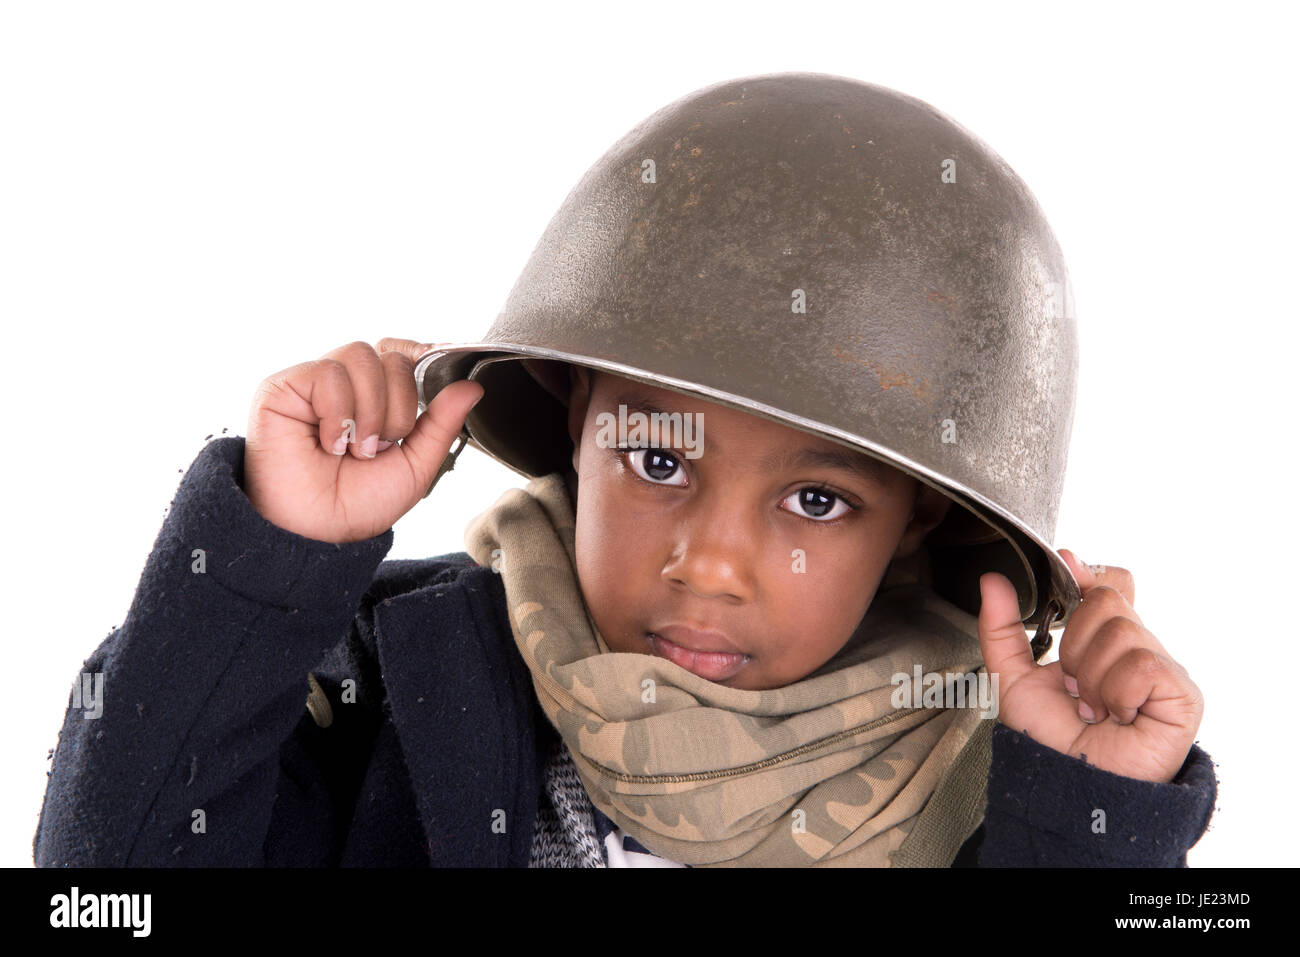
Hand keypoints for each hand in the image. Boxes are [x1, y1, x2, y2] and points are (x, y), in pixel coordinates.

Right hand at [244, 338, 482, 542]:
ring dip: (368, 413)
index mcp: (374, 399)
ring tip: (351, 449)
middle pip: (391, 359)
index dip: (417, 366)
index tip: (422, 396)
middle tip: (374, 449)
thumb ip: (442, 424)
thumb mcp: (415, 465)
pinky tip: (327, 443)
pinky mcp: (283, 387)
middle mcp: (345, 385)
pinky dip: (337, 414)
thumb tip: (472, 386)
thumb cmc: (358, 504)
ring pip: (362, 357)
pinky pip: (329, 373)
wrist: (318, 533)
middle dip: (395, 412)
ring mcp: (313, 383)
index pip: (403, 357)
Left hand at [976, 549, 1203, 782]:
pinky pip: (1142, 665)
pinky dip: (1116, 693)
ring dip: (1091, 676)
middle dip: (1074, 644)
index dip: (1091, 573)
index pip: (1111, 585)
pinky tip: (1118, 716)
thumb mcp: (1012, 678)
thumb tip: (993, 582)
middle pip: (1107, 601)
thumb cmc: (1047, 738)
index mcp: (1103, 642)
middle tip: (1074, 687)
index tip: (1066, 563)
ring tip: (1093, 708)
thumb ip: (1000, 628)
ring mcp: (1164, 671)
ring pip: (1122, 631)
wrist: (1067, 783)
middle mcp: (1137, 650)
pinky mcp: (1182, 694)